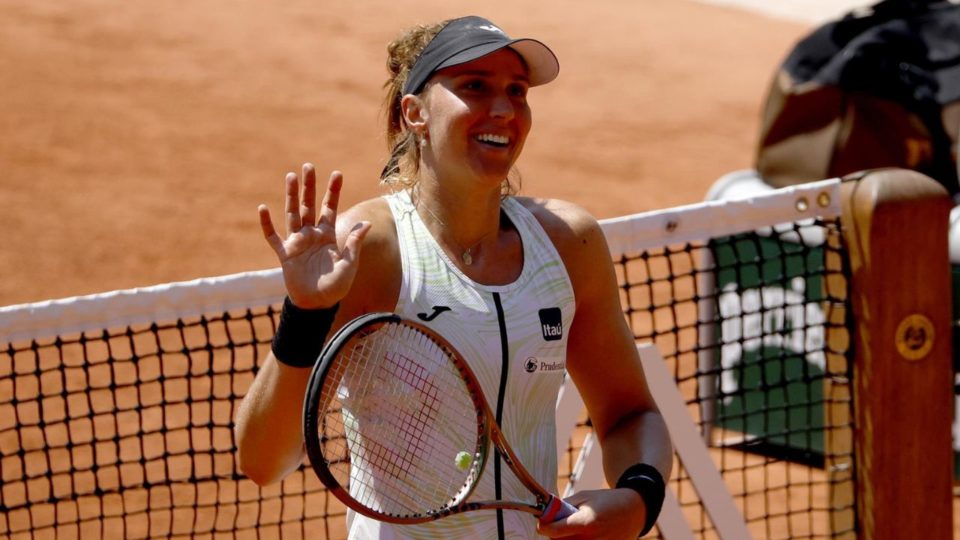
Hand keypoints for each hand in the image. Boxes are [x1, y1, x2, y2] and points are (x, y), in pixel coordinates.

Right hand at [258, 164, 370, 308]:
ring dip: (291, 196)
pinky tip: (262, 209)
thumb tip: (367, 223)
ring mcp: (297, 243)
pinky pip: (273, 237)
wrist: (317, 304)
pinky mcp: (285, 254)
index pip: (331, 208)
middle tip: (308, 166)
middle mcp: (312, 235)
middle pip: (309, 205)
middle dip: (309, 186)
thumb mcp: (349, 264)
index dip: (333, 191)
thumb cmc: (336, 286)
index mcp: (328, 235)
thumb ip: (354, 243)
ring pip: (293, 214)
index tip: (337, 173)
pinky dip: (267, 224)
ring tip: (290, 176)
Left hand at [537, 488, 646, 538]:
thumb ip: (563, 506)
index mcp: (587, 522)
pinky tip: (585, 535)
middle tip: (560, 524)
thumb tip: (546, 514)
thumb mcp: (584, 497)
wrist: (634, 511)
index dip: (544, 527)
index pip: (554, 532)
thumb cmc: (607, 501)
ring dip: (567, 539)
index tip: (542, 524)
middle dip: (555, 534)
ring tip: (576, 529)